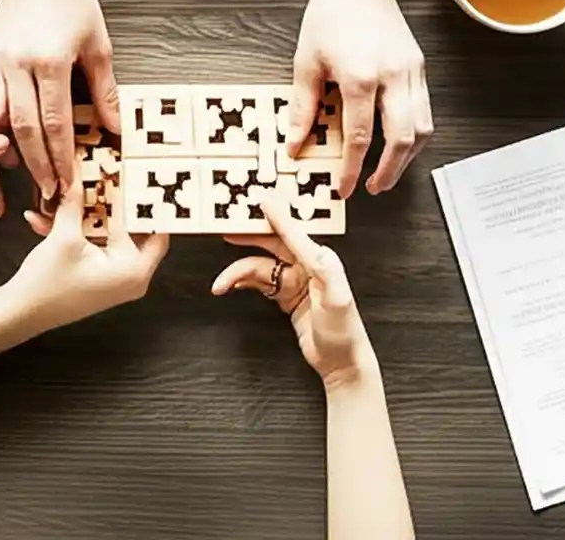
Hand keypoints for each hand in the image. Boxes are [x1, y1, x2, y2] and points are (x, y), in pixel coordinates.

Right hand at [0, 0, 118, 199]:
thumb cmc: (72, 3)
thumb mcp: (98, 45)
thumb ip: (104, 89)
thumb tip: (113, 127)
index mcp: (50, 61)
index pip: (55, 124)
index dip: (60, 159)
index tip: (66, 183)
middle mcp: (17, 63)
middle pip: (22, 129)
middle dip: (36, 165)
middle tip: (47, 189)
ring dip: (3, 146)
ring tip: (19, 165)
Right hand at [11, 179, 168, 329]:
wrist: (19, 314)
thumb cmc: (45, 287)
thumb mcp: (63, 236)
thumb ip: (75, 202)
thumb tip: (80, 177)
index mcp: (134, 269)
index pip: (152, 226)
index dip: (140, 200)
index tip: (132, 177)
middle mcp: (131, 276)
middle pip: (130, 227)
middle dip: (110, 202)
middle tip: (102, 178)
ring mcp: (115, 277)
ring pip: (108, 233)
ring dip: (86, 215)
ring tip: (70, 194)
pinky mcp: (99, 275)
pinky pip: (95, 244)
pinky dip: (77, 230)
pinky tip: (49, 217)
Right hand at [211, 201, 376, 387]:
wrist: (341, 363)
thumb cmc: (344, 331)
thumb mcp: (334, 294)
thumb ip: (319, 263)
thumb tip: (302, 235)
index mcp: (321, 260)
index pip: (293, 232)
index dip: (275, 215)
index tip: (259, 200)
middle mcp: (308, 266)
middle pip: (272, 244)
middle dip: (247, 239)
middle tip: (225, 232)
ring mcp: (295, 281)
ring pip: (259, 267)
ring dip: (238, 273)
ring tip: (221, 283)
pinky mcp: (286, 297)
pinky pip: (259, 283)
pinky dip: (243, 283)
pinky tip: (231, 286)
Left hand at [288, 0, 432, 196]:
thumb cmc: (328, 16)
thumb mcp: (305, 63)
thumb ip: (302, 109)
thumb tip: (294, 145)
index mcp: (360, 77)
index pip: (359, 139)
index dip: (350, 170)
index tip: (342, 189)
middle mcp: (392, 77)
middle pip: (400, 140)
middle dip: (387, 172)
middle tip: (370, 188)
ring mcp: (411, 72)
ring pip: (422, 128)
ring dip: (406, 158)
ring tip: (385, 172)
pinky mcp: (419, 67)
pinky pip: (425, 111)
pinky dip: (414, 135)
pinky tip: (397, 144)